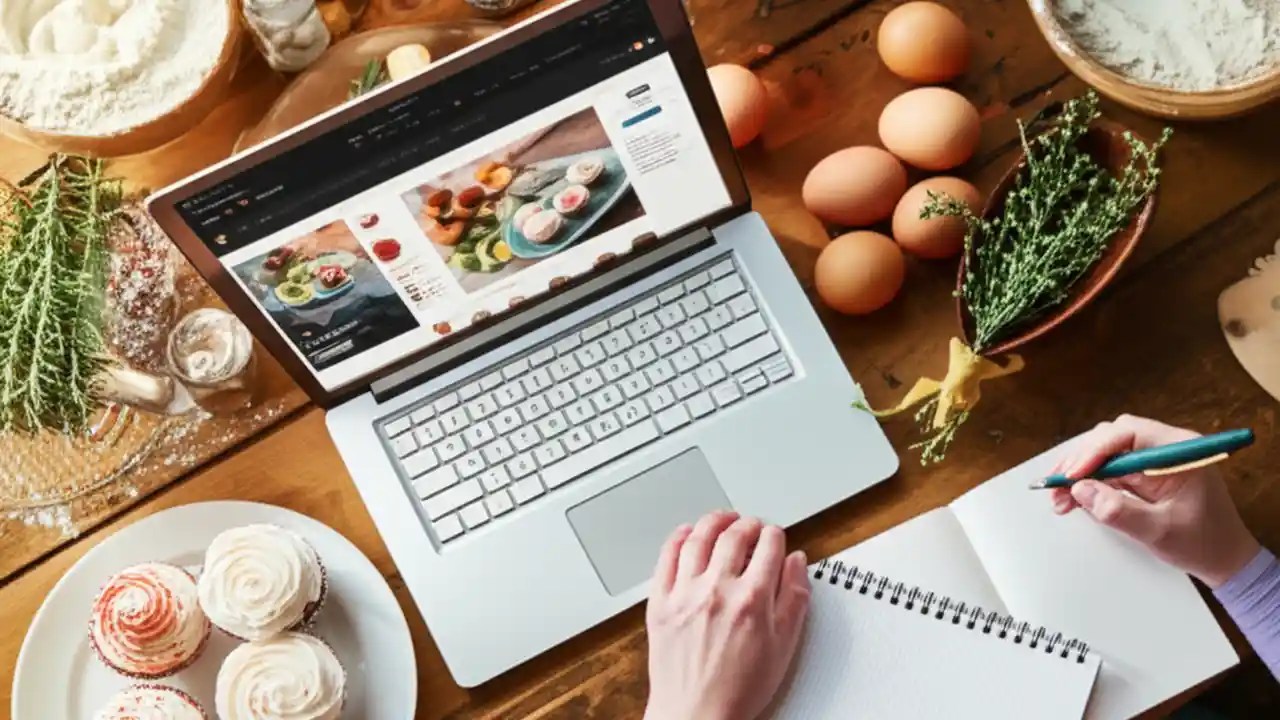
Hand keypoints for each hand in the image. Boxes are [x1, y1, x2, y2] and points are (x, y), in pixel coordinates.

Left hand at [643, 512, 810, 719]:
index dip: (775, 535)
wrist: (697, 715)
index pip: (768, 545)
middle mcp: (718, 590)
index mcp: (753, 599)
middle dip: (748, 524)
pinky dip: (678, 538)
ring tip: (723, 519)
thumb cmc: (739, 689)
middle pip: (735, 535)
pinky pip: (666, 557)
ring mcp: (685, 594)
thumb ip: (794, 599)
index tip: (775, 537)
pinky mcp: (660, 602)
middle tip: (752, 525)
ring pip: (699, 538)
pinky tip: (686, 533)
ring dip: (714, 521)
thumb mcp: (784, 647)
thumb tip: (796, 563)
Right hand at [1049, 414, 1259, 587]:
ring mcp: (1154, 460)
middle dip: (1081, 461)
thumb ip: (1120, 511)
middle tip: (1057, 486)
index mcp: (1180, 450)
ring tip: (1059, 497)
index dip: (1095, 451)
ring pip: (1106, 454)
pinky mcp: (1144, 474)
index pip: (1128, 434)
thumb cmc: (1204, 544)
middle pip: (1111, 439)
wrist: (1224, 560)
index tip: (1072, 475)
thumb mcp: (1160, 531)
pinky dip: (1089, 483)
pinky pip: (1110, 470)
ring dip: (1080, 473)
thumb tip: (1081, 491)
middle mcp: (1166, 447)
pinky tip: (1073, 498)